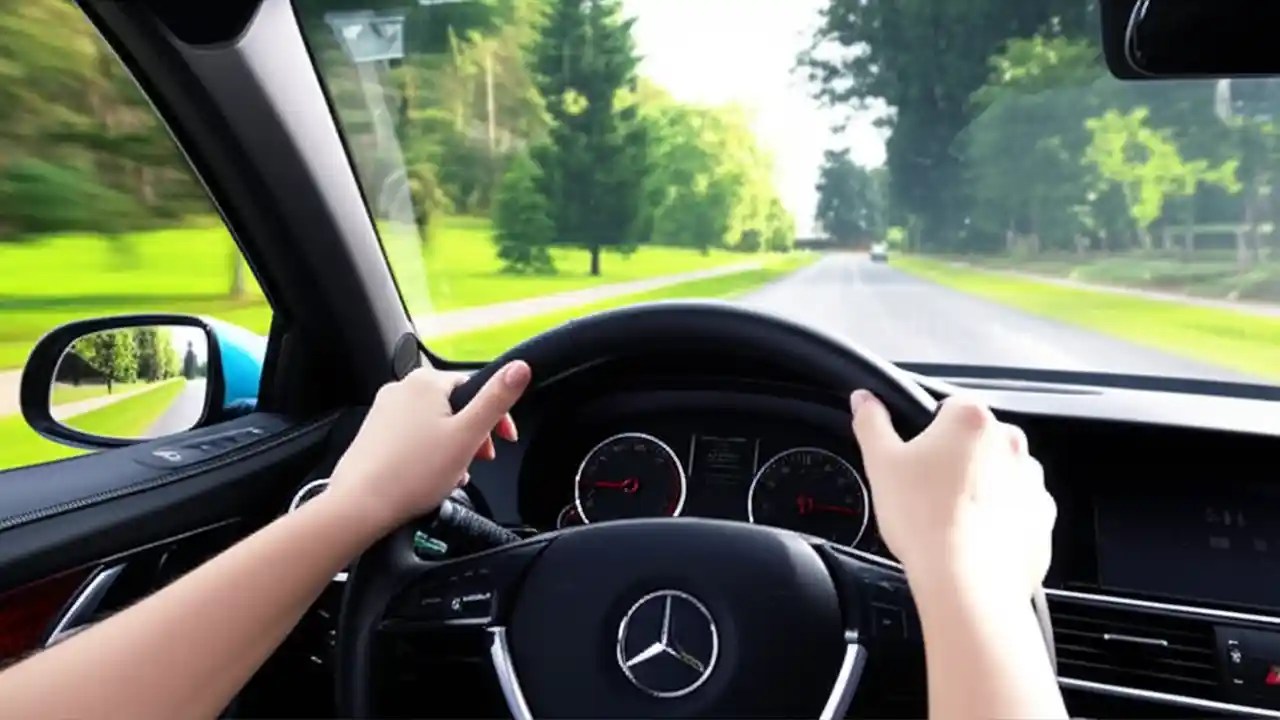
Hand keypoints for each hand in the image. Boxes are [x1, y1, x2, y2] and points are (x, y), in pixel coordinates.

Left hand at [328, 361, 531, 532]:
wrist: (360, 505)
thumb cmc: (413, 473)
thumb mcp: (468, 435)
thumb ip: (497, 400)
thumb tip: (520, 367)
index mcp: (426, 382)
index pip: (476, 387)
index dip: (496, 417)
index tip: (505, 441)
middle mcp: (401, 389)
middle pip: (454, 406)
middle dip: (472, 435)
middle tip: (479, 461)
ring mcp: (384, 411)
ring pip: (434, 424)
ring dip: (452, 447)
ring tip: (452, 475)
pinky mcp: (374, 433)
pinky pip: (413, 437)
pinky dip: (428, 453)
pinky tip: (430, 477)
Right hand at [851, 391, 1054, 603]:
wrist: (966, 583)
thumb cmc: (924, 521)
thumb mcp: (881, 464)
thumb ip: (871, 423)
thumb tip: (865, 400)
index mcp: (971, 420)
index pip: (947, 407)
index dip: (925, 433)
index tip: (913, 460)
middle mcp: (1011, 443)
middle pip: (974, 441)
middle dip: (953, 460)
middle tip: (925, 491)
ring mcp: (1033, 482)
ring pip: (997, 474)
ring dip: (978, 487)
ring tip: (948, 518)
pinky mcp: (1042, 518)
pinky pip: (1016, 510)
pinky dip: (998, 518)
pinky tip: (971, 536)